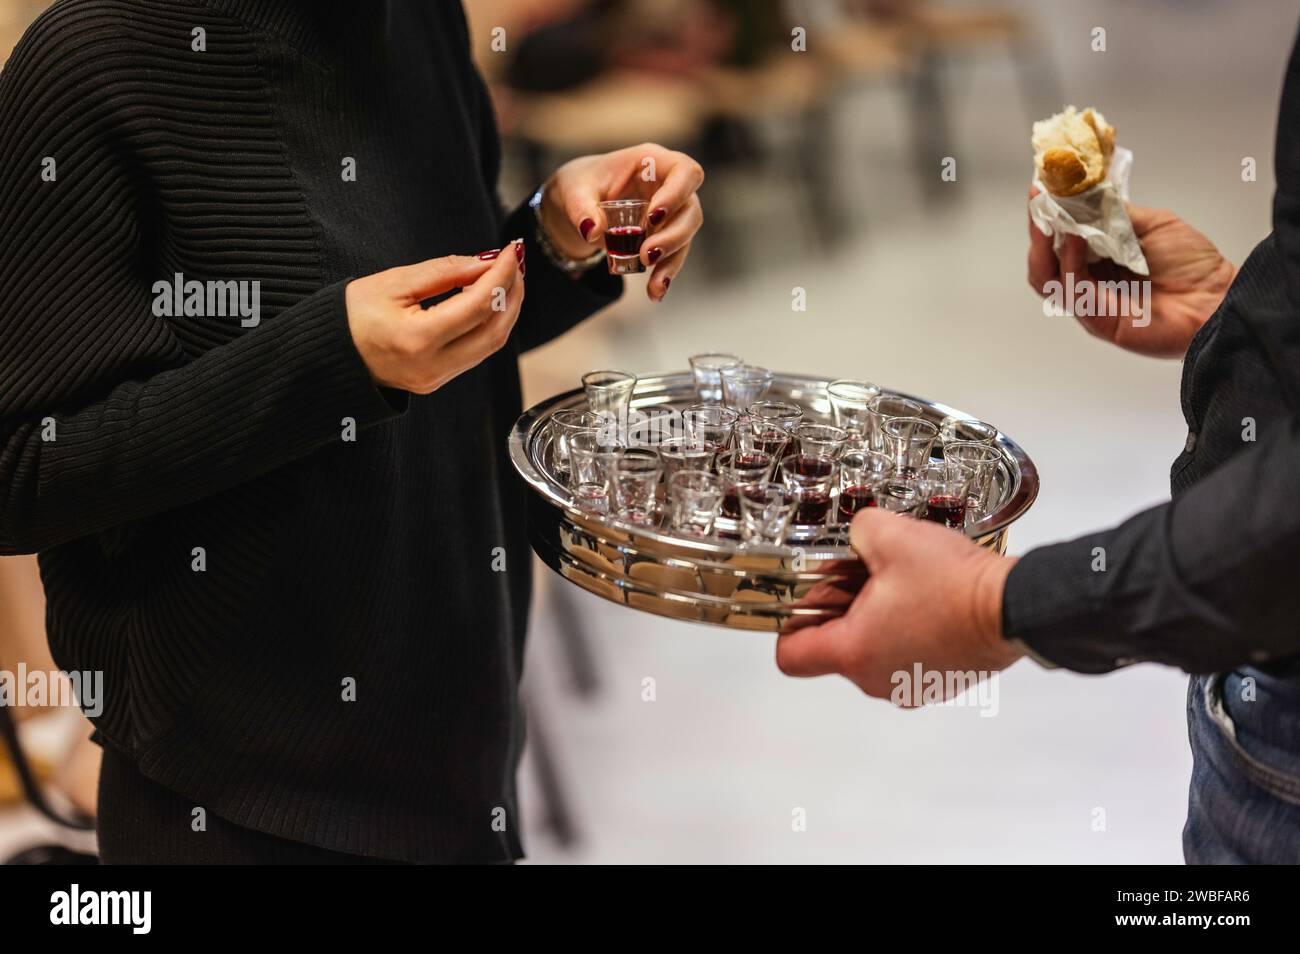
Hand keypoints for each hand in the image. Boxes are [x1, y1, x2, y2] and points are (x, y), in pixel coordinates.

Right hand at [345, 242, 524, 393]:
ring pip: (491, 345)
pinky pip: (476, 352)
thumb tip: (485, 262)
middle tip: (516, 263)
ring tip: (506, 277)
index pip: (479, 304)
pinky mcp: (438, 380)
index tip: (511, 251)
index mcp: (418, 339)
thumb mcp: (394, 282)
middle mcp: (433, 365)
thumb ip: (444, 272)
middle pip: (495, 330)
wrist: (326, 354)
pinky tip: (488, 300)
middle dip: (512, 293)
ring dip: (505, 310)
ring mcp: (437, 378)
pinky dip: (489, 324)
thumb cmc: (351, 315)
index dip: (501, 274)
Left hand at [540, 142, 704, 301]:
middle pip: (690, 209)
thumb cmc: (581, 184)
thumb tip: (591, 231)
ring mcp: (671, 212)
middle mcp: (668, 186)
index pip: (684, 171)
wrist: (581, 201)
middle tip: (646, 256)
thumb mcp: (573, 191)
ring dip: (672, 261)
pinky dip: (664, 275)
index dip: (677, 194)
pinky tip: (655, 293)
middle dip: (673, 236)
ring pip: (685, 236)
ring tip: (654, 285)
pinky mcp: (665, 235)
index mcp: (652, 162)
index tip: (653, 218)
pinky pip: (673, 255)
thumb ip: (581, 208)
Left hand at [776, 510, 1022, 701]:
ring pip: (872, 651)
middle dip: (842, 609)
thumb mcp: (890, 535)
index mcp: (854, 652)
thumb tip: (859, 535)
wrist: (1016, 607)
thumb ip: (857, 530)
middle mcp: (877, 680)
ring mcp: (909, 685)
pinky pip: (906, 656)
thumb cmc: (954, 583)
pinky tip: (927, 600)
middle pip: (834, 648)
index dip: (789, 624)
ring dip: (877, 620)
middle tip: (862, 575)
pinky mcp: (939, 681)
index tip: (805, 600)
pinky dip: (908, 631)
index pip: (791, 657)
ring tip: (900, 583)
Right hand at [1027, 187, 1235, 357]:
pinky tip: (1076, 238)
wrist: (1216, 300)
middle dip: (1037, 230)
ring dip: (1044, 245)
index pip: (1060, 239)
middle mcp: (1089, 281)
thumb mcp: (1153, 224)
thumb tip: (1083, 196)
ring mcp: (1089, 302)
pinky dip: (1069, 261)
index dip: (1048, 216)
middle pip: (1043, 259)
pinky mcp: (1096, 319)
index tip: (1041, 189)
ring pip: (1045, 277)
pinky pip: (1072, 288)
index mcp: (1100, 259)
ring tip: (1050, 218)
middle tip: (1037, 202)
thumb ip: (1117, 215)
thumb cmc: (1193, 267)